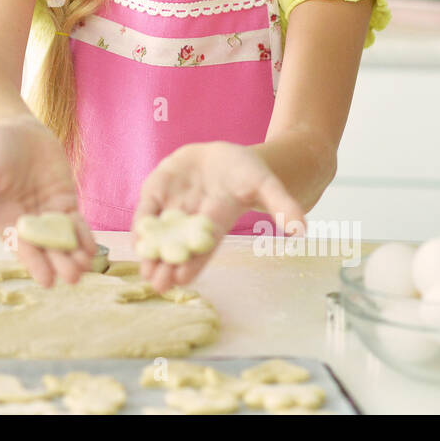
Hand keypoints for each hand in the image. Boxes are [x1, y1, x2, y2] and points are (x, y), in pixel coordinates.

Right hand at [0, 114, 96, 286]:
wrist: (14, 127)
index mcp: (4, 222)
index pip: (22, 247)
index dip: (35, 264)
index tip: (47, 281)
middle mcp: (26, 223)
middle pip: (46, 248)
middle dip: (60, 263)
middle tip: (73, 278)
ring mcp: (47, 213)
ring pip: (63, 239)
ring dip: (75, 253)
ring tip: (86, 266)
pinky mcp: (64, 201)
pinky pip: (75, 222)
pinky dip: (83, 235)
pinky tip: (92, 248)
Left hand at [134, 141, 305, 291]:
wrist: (223, 156)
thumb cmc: (247, 173)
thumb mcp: (266, 184)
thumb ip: (282, 205)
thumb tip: (303, 230)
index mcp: (217, 219)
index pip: (205, 245)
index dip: (194, 262)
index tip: (182, 280)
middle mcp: (192, 218)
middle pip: (180, 245)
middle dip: (168, 265)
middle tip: (157, 284)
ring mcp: (173, 205)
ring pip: (159, 233)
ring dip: (151, 253)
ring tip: (144, 272)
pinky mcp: (158, 189)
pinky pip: (147, 209)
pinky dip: (140, 225)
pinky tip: (135, 241)